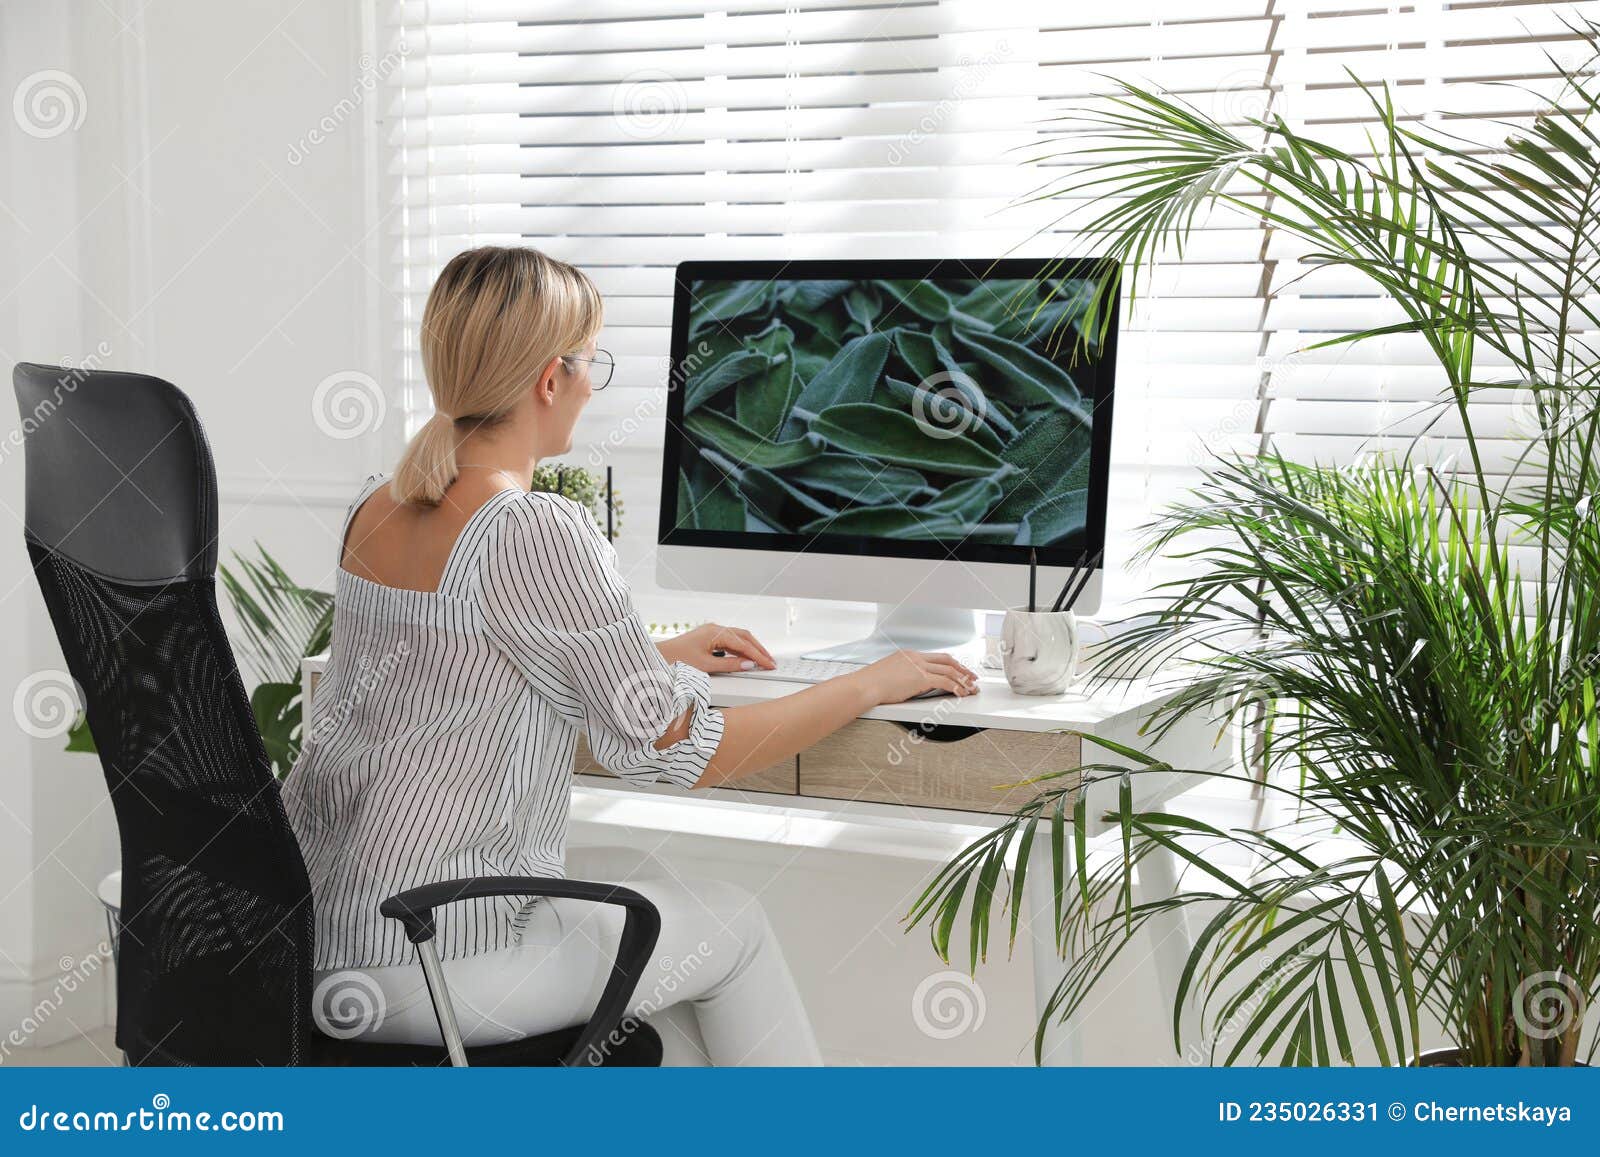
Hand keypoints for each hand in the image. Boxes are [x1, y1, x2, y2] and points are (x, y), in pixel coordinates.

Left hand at [657, 623, 775, 673]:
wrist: (658, 657)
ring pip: (738, 638)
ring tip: (762, 660)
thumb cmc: (677, 659)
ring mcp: (711, 632)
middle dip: (759, 649)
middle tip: (770, 661)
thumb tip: (748, 665)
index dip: (758, 656)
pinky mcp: (708, 637)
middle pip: (744, 637)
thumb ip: (730, 665)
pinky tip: (745, 657)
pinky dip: (740, 649)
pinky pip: (730, 641)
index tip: (769, 664)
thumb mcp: (706, 665)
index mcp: (715, 632)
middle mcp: (715, 629)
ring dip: (751, 648)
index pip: (744, 644)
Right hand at [849, 650, 978, 703]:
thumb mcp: (889, 673)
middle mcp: (915, 657)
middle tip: (972, 677)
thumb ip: (903, 674)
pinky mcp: (920, 678)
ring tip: (971, 688)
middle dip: (962, 669)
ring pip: (949, 670)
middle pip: (947, 660)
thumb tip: (910, 683)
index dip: (951, 663)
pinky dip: (956, 687)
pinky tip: (961, 692)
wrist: (863, 686)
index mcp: (908, 654)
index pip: (936, 657)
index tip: (959, 670)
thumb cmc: (870, 683)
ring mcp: (918, 666)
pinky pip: (945, 681)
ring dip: (963, 679)